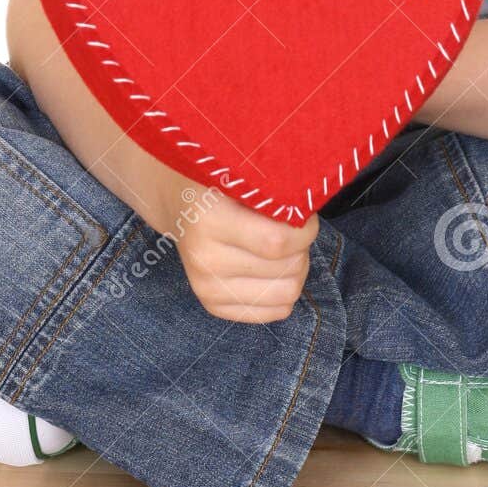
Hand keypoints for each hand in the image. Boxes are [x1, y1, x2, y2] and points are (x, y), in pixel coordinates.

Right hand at [177, 188, 320, 323]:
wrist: (179, 203)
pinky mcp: (213, 305)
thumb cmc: (219, 183)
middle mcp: (205, 260)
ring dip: (296, 269)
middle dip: (302, 247)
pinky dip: (285, 289)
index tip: (304, 215)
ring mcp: (207, 287)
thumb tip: (308, 213)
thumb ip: (273, 192)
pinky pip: (276, 312)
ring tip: (284, 247)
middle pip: (287, 269)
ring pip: (287, 293)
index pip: (278, 242)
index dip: (305, 230)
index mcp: (209, 220)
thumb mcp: (240, 174)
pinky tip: (274, 268)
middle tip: (292, 228)